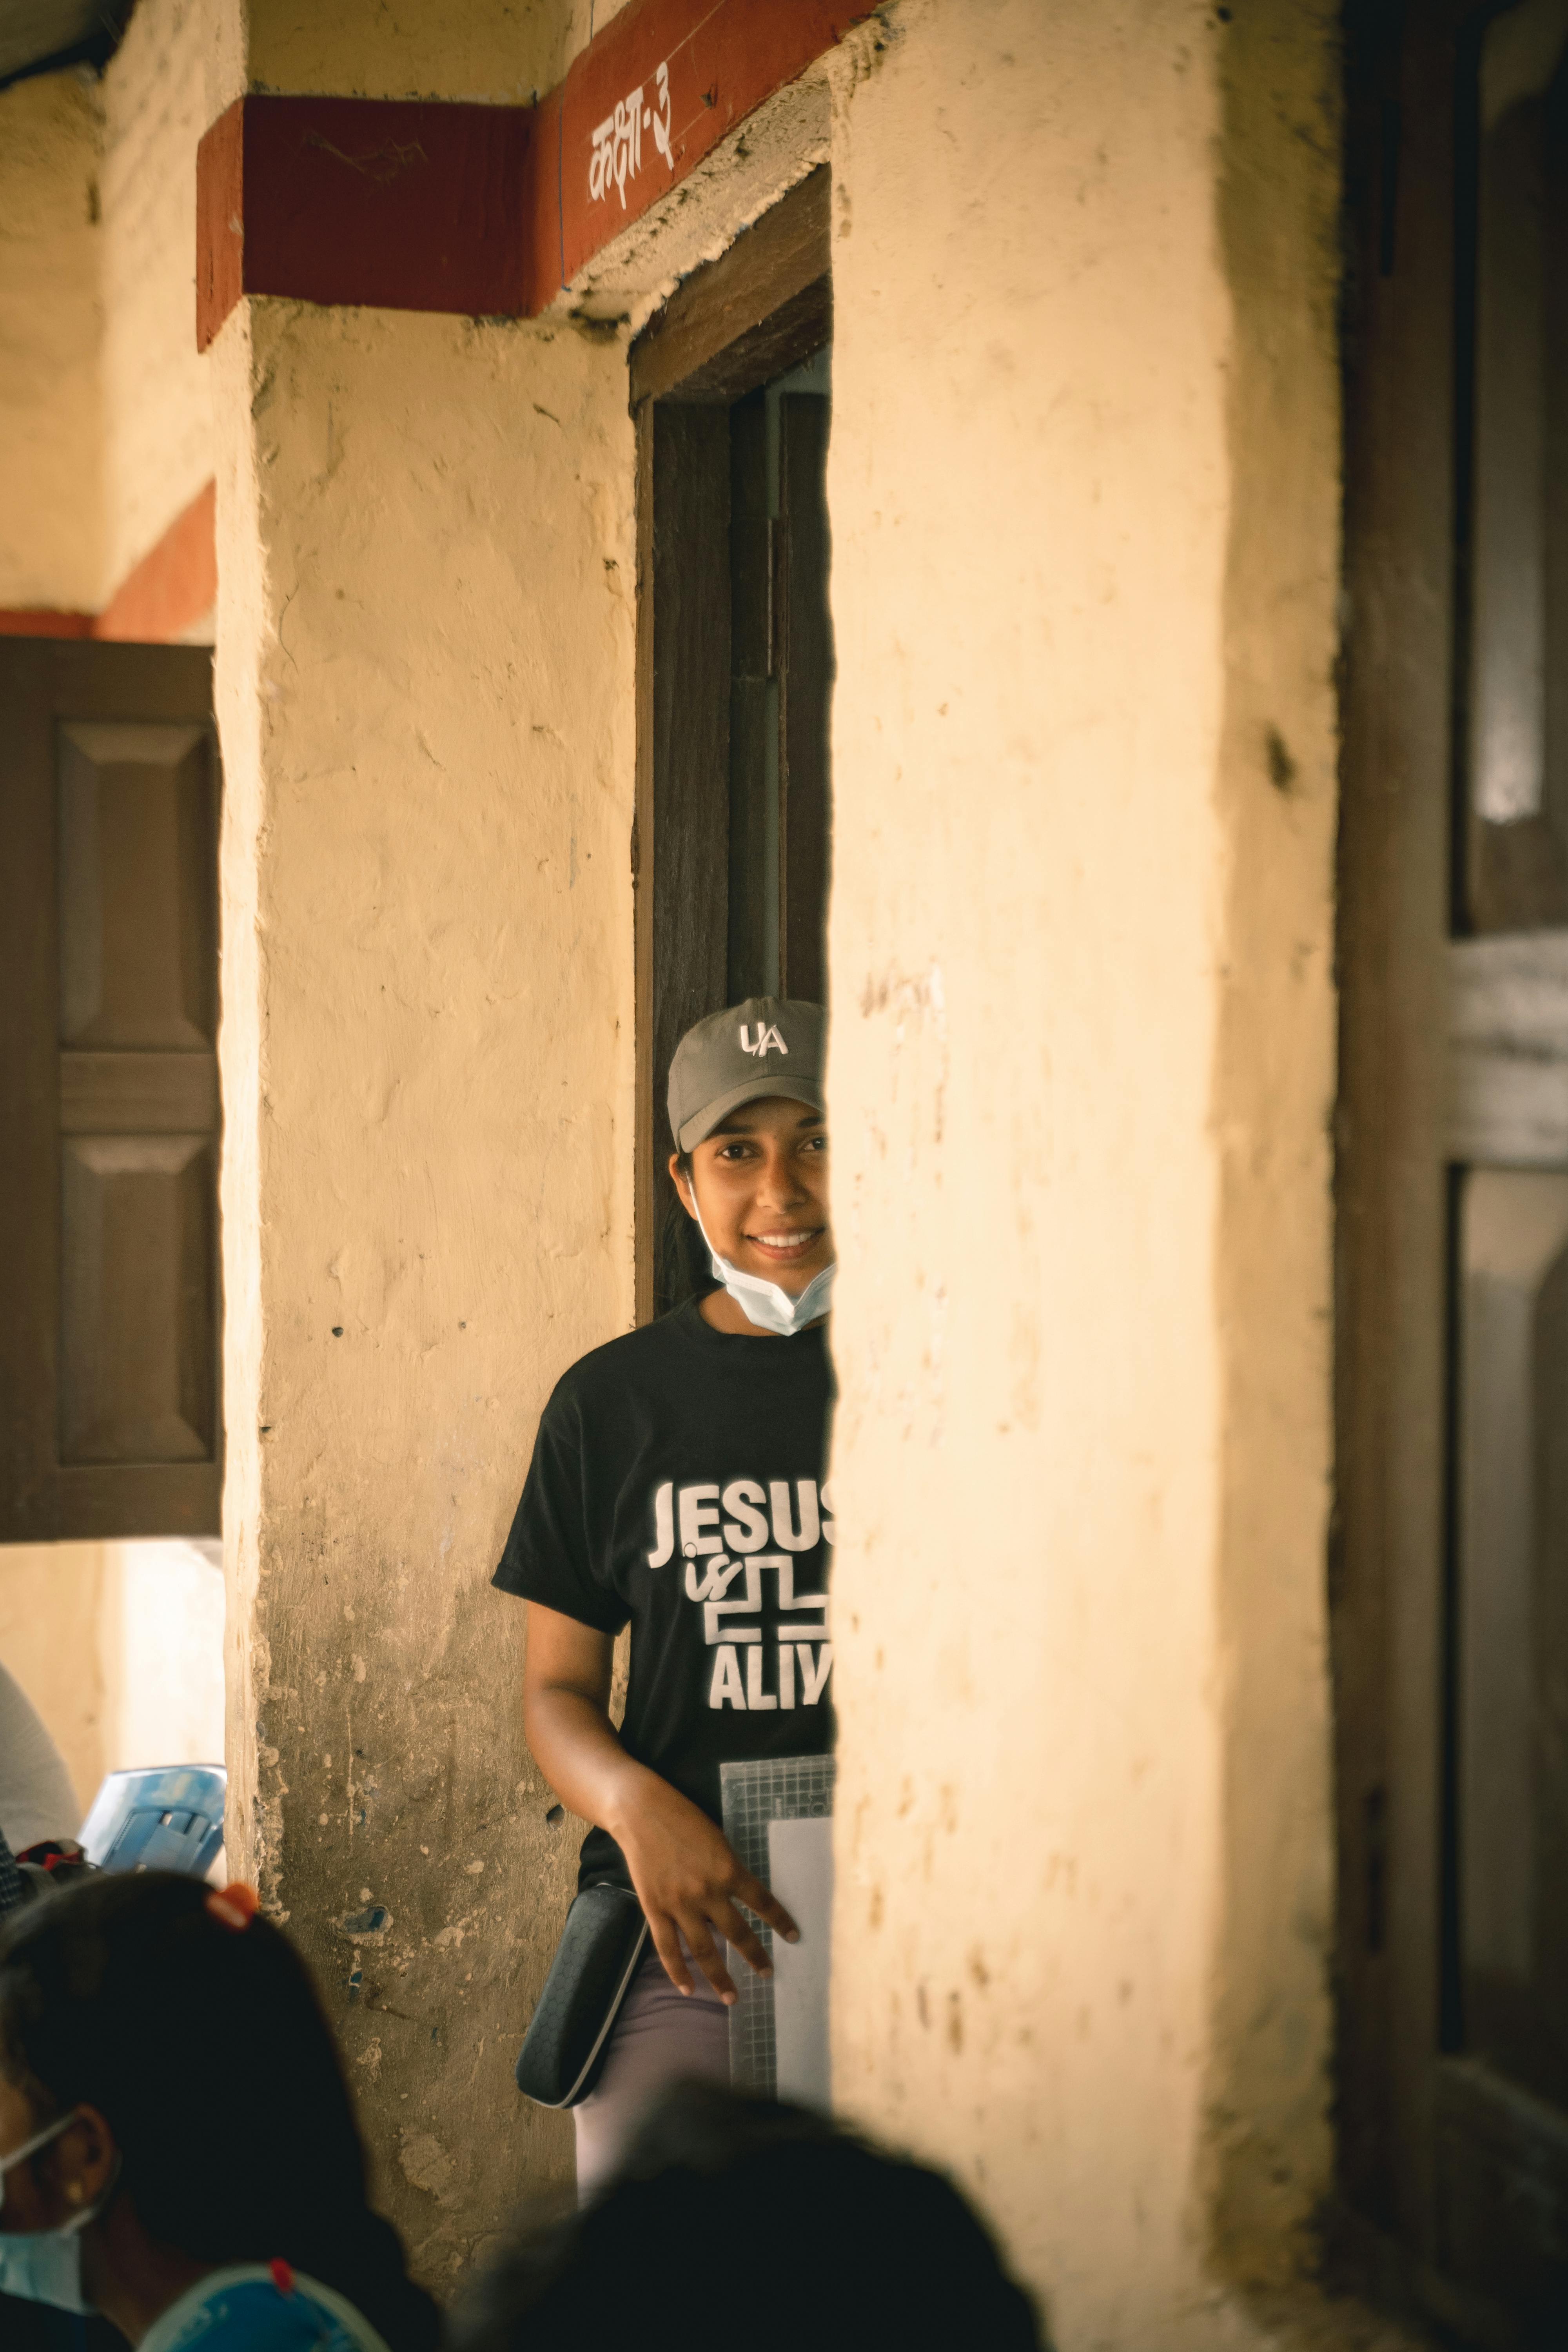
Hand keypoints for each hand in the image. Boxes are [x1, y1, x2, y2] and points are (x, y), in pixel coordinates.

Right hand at [610, 1771, 797, 2003]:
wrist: (642, 1812)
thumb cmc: (683, 1818)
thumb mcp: (717, 1840)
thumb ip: (728, 1870)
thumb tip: (738, 1899)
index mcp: (728, 1869)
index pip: (761, 1902)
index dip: (779, 1920)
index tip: (793, 1937)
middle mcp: (707, 1891)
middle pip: (736, 1933)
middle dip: (755, 1956)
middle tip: (767, 1973)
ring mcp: (679, 1904)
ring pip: (703, 1950)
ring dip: (719, 1977)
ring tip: (731, 1997)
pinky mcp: (654, 1909)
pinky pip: (667, 1948)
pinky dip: (677, 1971)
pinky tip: (687, 1988)